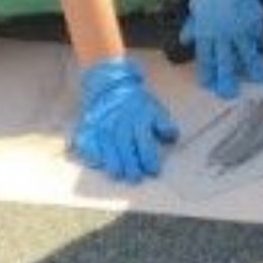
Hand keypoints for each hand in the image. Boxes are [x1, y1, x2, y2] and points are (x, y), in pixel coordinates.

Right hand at [71, 56, 178, 182]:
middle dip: (131, 164)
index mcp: (138, 117)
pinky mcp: (90, 125)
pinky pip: (89, 140)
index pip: (144, 141)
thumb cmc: (135, 101)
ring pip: (108, 145)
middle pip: (125, 145)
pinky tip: (98, 163)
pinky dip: (93, 151)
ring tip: (118, 175)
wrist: (109, 84)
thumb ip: (163, 123)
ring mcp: (103, 123)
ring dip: (114, 162)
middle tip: (135, 178)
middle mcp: (120, 121)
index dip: (149, 158)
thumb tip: (172, 136)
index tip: (153, 171)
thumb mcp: (153, 107)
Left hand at [181, 0, 262, 98]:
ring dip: (254, 67)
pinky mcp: (254, 18)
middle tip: (230, 94)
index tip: (208, 84)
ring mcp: (239, 27)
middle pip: (225, 61)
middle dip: (228, 79)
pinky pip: (257, 35)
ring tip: (261, 79)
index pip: (205, 56)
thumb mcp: (197, 2)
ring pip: (246, 53)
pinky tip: (262, 47)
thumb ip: (195, 23)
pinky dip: (259, 41)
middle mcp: (222, 32)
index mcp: (205, 29)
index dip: (207, 71)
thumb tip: (186, 38)